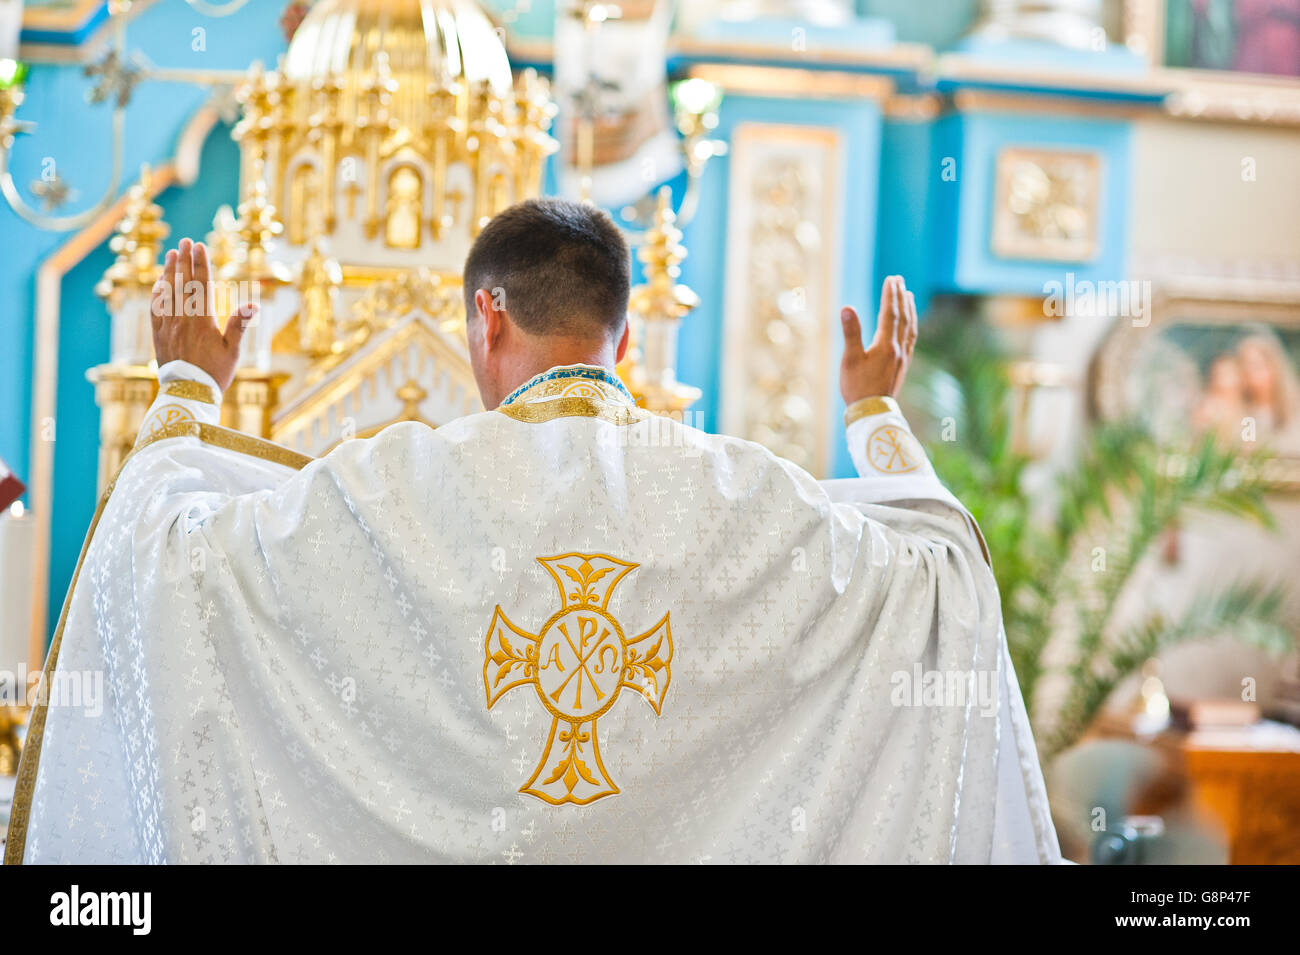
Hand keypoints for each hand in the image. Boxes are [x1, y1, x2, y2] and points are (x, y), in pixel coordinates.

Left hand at [151, 237, 257, 392]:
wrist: (188, 393)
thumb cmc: (215, 373)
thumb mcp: (233, 351)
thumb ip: (239, 325)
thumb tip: (252, 305)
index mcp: (202, 320)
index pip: (201, 284)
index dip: (200, 263)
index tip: (199, 246)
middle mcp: (182, 318)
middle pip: (182, 283)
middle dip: (184, 260)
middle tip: (185, 242)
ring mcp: (168, 325)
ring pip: (167, 292)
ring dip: (169, 271)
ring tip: (171, 254)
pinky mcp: (158, 334)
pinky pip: (155, 307)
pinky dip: (157, 292)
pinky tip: (158, 283)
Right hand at [839, 274, 916, 404]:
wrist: (872, 414)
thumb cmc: (857, 387)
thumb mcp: (850, 359)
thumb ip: (851, 332)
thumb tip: (847, 307)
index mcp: (885, 345)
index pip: (890, 314)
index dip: (890, 295)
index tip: (891, 279)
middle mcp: (898, 350)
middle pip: (902, 318)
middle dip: (900, 297)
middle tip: (899, 280)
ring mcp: (902, 359)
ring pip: (910, 328)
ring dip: (909, 310)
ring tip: (908, 296)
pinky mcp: (902, 367)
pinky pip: (910, 340)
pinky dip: (910, 327)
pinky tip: (908, 326)